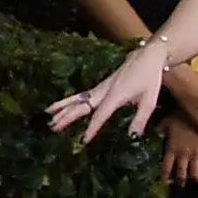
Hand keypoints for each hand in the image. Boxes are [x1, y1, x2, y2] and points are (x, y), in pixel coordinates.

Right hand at [50, 47, 171, 143]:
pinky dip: (68, 102)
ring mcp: (99, 88)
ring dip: (62, 108)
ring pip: (77, 100)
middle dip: (66, 117)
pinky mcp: (99, 87)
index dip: (92, 128)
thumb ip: (140, 119)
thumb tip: (133, 137)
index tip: (84, 141)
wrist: (147, 57)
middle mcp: (103, 92)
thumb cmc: (149, 78)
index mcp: (115, 96)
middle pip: (81, 106)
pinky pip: (80, 96)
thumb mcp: (149, 100)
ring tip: (47, 116)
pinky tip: (59, 108)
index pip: (100, 115)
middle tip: (53, 127)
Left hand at [159, 119, 197, 187]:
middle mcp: (183, 154)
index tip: (165, 182)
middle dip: (180, 181)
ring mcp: (196, 154)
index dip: (165, 176)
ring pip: (195, 172)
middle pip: (181, 173)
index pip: (166, 166)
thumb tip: (157, 131)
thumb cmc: (182, 116)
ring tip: (194, 180)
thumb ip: (161, 129)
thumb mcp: (167, 122)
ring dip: (194, 178)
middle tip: (180, 185)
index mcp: (172, 149)